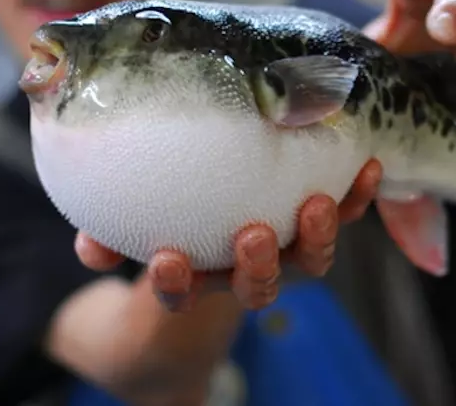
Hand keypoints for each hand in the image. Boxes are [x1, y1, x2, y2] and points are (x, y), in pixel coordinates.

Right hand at [75, 160, 382, 311]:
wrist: (221, 199)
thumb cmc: (174, 209)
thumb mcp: (138, 218)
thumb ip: (111, 231)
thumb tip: (86, 243)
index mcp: (200, 272)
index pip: (183, 291)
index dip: (174, 285)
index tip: (165, 259)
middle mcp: (247, 267)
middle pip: (260, 287)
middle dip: (258, 267)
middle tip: (252, 234)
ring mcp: (287, 246)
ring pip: (309, 259)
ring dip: (318, 236)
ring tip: (317, 203)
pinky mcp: (319, 219)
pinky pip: (345, 213)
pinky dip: (359, 196)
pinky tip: (368, 163)